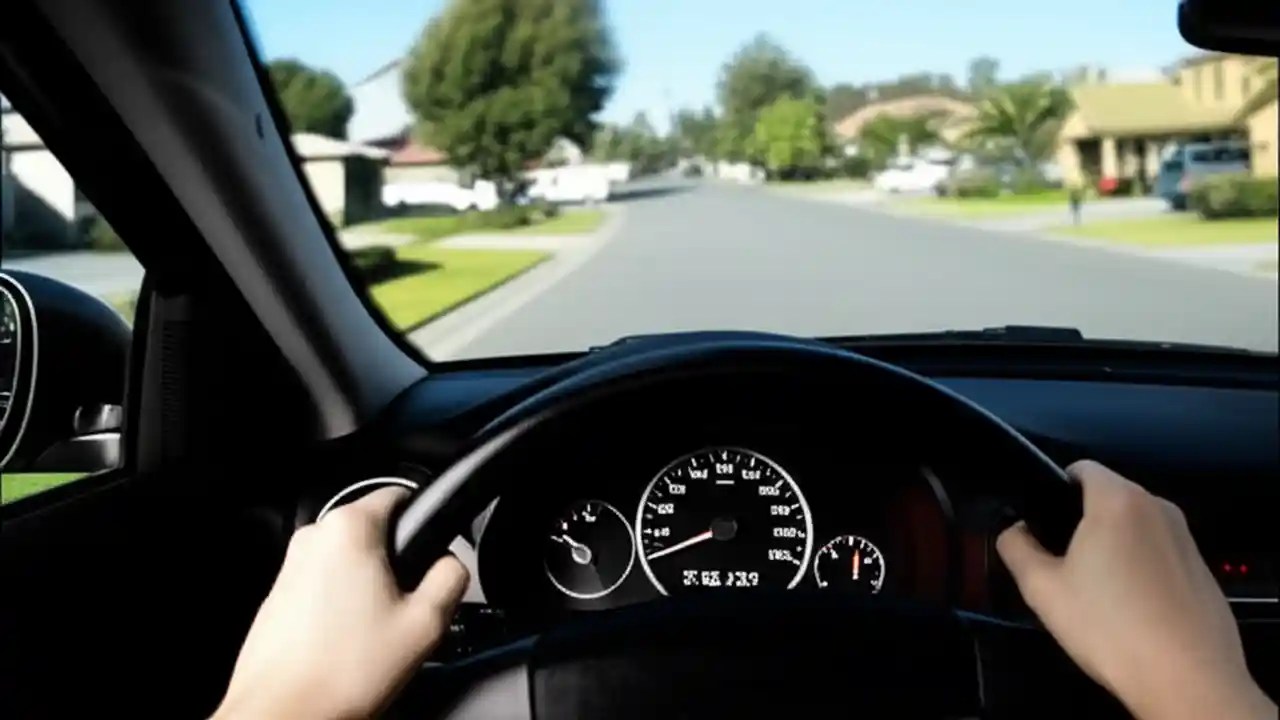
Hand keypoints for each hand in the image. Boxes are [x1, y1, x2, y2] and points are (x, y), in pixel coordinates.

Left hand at [213, 487, 468, 719]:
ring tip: (374, 633)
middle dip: (396, 565)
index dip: (426, 523)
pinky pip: (324, 587)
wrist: (284, 713)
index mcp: (350, 528)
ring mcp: (290, 567)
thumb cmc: (342, 672)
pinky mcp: (278, 597)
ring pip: (349, 563)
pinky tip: (348, 644)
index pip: (401, 494)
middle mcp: (314, 537)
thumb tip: (453, 564)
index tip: (431, 555)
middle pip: (376, 533)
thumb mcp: (426, 623)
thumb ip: (452, 578)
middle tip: (405, 609)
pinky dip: (340, 608)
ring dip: (367, 589)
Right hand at [997, 460, 1274, 719]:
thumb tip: (1015, 531)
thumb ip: (1017, 548)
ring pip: (1136, 528)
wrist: (1188, 680)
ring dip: (1114, 547)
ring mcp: (1187, 539)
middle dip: (1083, 523)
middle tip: (1064, 568)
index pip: (1081, 468)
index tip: (1042, 528)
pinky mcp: (1204, 570)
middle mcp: (1159, 508)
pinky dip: (1142, 571)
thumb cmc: (1109, 627)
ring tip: (1099, 595)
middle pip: (1109, 497)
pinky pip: (1160, 555)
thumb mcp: (1042, 589)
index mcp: (1118, 500)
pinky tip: (1134, 612)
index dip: (1054, 490)